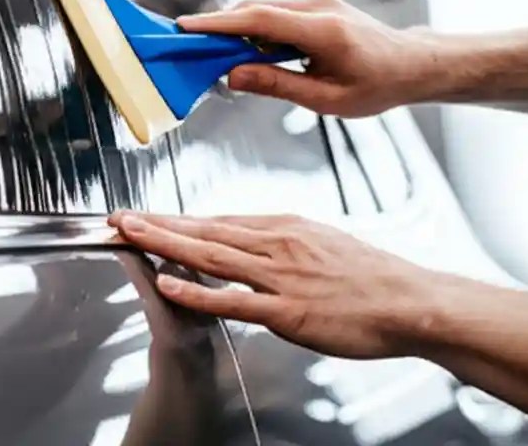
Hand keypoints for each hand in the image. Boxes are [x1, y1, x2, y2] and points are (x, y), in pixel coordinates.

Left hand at [106, 210, 444, 359]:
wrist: (410, 301)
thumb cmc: (372, 277)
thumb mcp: (324, 242)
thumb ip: (285, 242)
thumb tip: (255, 239)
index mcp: (285, 227)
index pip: (218, 220)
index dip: (176, 219)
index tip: (145, 216)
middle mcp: (277, 244)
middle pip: (204, 230)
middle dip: (156, 223)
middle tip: (118, 217)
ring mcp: (280, 277)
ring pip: (210, 255)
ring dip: (164, 243)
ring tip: (128, 235)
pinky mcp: (288, 310)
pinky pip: (233, 299)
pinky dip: (195, 290)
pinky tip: (167, 283)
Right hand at [177, 0, 444, 116]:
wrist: (411, 64)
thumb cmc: (376, 86)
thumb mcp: (327, 100)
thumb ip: (277, 85)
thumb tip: (231, 76)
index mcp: (323, 32)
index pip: (260, 20)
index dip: (219, 23)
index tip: (186, 26)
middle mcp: (319, 8)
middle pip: (256, 10)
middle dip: (219, 26)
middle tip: (187, 45)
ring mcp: (318, 3)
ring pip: (264, 9)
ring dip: (237, 29)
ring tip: (213, 54)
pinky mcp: (317, 6)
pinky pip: (277, 13)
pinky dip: (256, 29)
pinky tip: (246, 51)